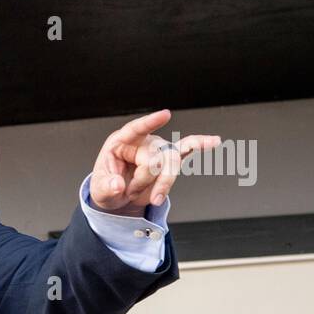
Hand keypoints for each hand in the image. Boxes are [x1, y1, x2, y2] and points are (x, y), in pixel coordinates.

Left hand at [89, 109, 220, 215]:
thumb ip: (106, 188)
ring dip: (163, 183)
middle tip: (131, 192)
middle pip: (157, 155)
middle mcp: (142, 142)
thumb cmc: (107, 187)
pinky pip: (188, 148)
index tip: (167, 115)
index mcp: (120, 142)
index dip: (151, 122)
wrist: (119, 199)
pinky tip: (214, 141)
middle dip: (148, 179)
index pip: (136, 128)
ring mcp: (158, 150)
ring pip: (172, 162)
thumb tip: (118, 185)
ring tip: (153, 198)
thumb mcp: (100, 191)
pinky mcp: (170, 160)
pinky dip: (201, 144)